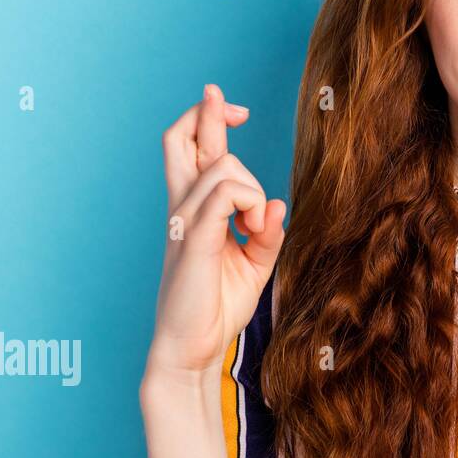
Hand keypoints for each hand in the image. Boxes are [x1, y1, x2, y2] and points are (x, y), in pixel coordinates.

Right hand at [147, 83, 286, 384]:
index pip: (189, 149)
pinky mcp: (192, 240)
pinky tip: (252, 227)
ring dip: (253, 189)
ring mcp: (184, 222)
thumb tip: (275, 204)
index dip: (206, 118)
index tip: (235, 108)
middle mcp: (183, 208)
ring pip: (223, 168)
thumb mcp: (256, 262)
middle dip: (210, 114)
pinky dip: (248, 203)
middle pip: (181, 139)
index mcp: (194, 210)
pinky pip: (223, 197)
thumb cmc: (218, 305)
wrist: (193, 348)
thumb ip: (267, 230)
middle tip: (241, 110)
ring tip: (255, 229)